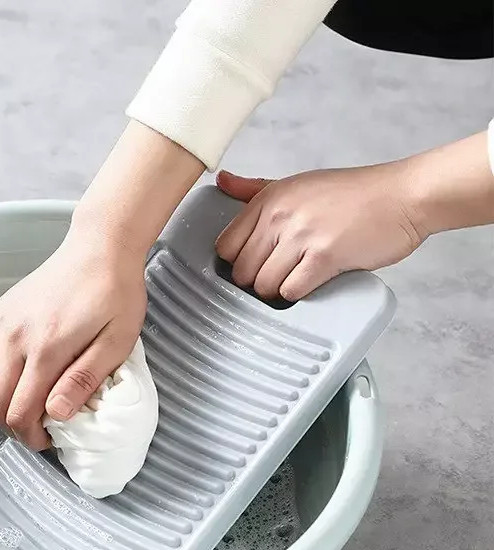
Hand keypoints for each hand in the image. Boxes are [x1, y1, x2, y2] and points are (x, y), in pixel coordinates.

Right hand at [0, 224, 147, 450]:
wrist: (98, 248)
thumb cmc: (115, 294)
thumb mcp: (117, 341)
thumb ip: (83, 379)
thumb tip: (56, 415)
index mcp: (45, 350)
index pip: (19, 413)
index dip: (31, 438)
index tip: (49, 440)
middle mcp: (12, 339)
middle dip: (11, 427)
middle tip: (37, 428)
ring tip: (20, 404)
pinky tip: (9, 377)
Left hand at [214, 161, 430, 301]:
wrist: (403, 196)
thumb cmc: (354, 194)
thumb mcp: (298, 183)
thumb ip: (255, 188)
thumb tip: (222, 181)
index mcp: (269, 199)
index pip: (225, 246)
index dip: (237, 262)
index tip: (255, 263)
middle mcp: (280, 215)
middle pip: (241, 271)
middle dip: (257, 281)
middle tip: (280, 274)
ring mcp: (302, 236)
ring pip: (263, 285)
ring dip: (278, 290)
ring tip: (298, 278)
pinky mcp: (324, 257)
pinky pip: (291, 291)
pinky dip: (299, 293)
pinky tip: (312, 280)